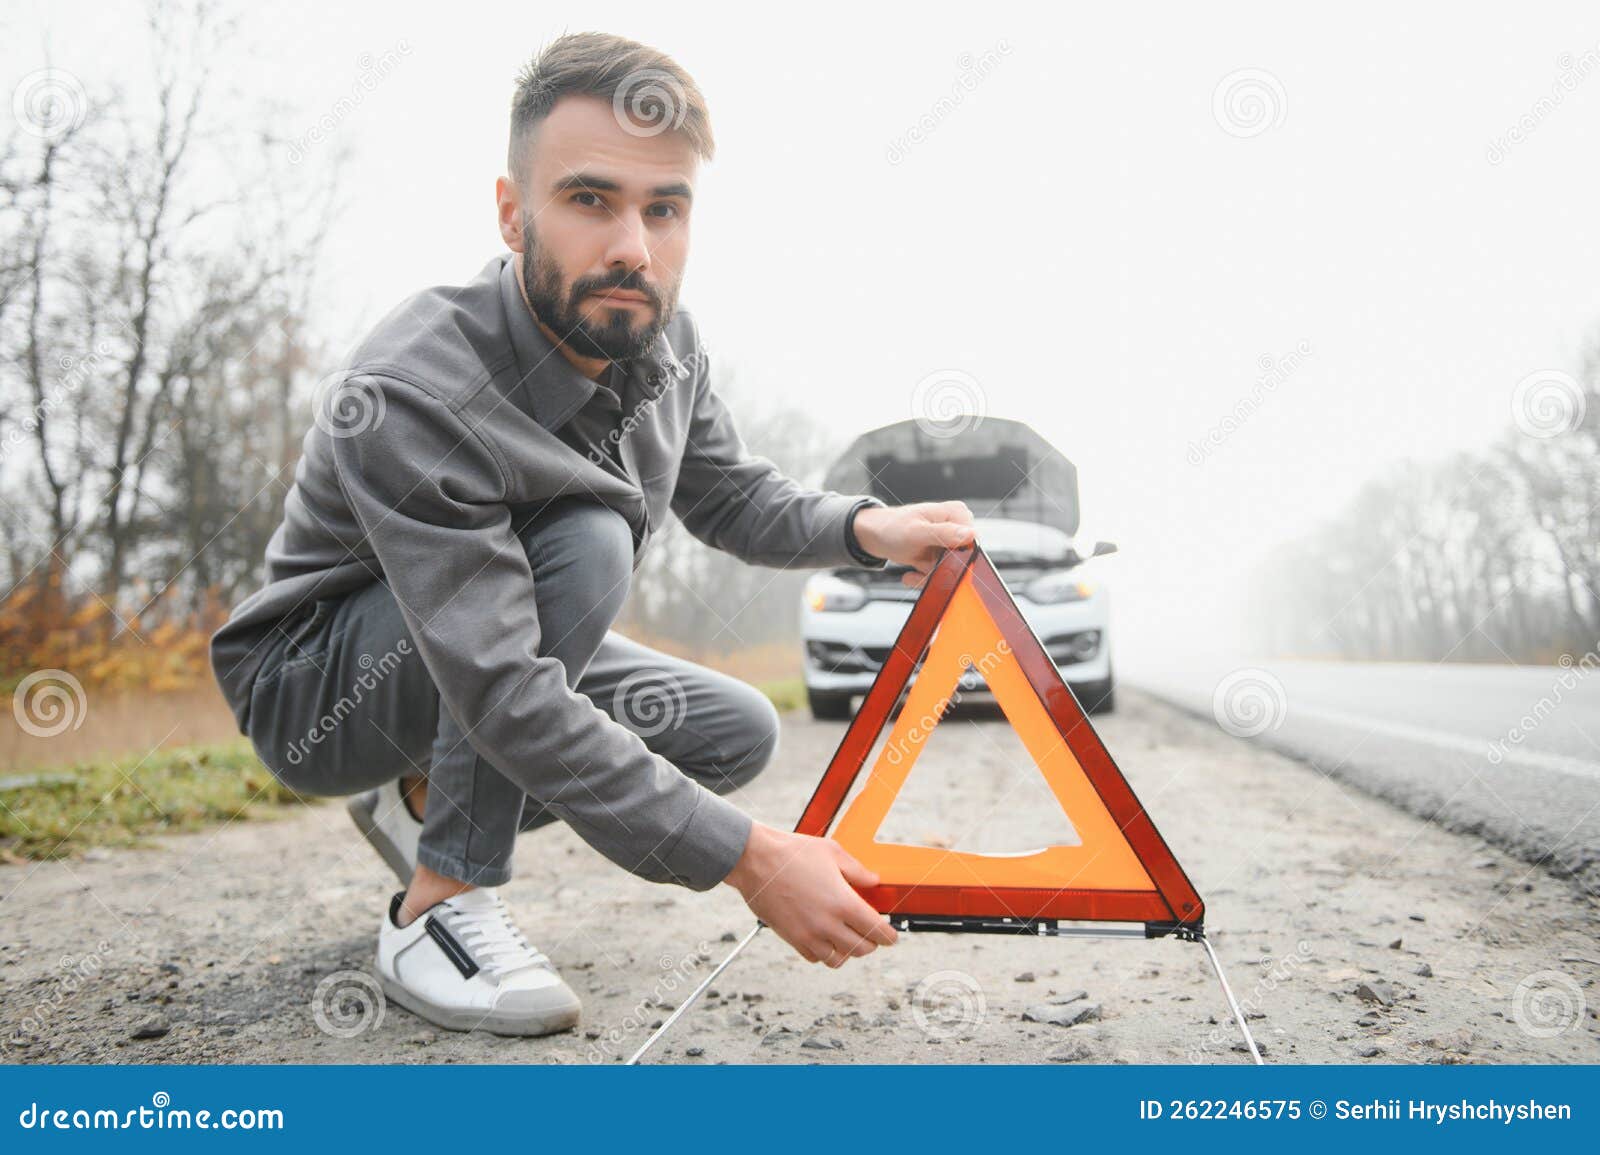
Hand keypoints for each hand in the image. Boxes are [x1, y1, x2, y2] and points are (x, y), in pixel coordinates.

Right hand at [724, 823, 897, 965]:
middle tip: (872, 933)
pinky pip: (816, 958)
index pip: (876, 931)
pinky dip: (825, 952)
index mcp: (843, 903)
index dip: (889, 936)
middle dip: (871, 943)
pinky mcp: (792, 939)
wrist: (755, 861)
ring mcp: (809, 935)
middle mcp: (828, 924)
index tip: (892, 936)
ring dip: (848, 951)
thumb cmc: (792, 853)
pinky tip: (826, 938)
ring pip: (839, 959)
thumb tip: (874, 880)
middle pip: (862, 949)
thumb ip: (857, 871)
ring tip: (849, 937)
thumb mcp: (832, 853)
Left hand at [852, 501, 975, 587]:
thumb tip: (971, 535)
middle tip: (921, 570)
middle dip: (942, 571)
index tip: (940, 563)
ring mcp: (948, 544)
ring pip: (951, 571)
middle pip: (962, 559)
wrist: (874, 536)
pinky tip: (910, 574)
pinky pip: (940, 575)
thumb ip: (943, 533)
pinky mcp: (940, 558)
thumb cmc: (892, 527)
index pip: (972, 540)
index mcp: (956, 514)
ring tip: (911, 573)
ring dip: (929, 577)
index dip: (959, 557)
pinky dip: (924, 579)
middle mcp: (955, 528)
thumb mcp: (916, 531)